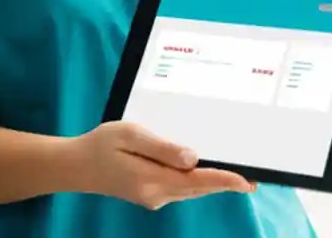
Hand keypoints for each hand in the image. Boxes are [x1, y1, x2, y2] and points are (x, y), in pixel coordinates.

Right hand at [72, 121, 254, 209]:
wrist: (77, 166)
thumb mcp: (130, 135)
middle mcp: (156, 194)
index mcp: (152, 180)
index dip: (224, 179)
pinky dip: (199, 181)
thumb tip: (192, 158)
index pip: (197, 180)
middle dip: (226, 182)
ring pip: (192, 189)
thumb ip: (162, 147)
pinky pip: (182, 188)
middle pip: (199, 187)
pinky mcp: (152, 194)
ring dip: (214, 183)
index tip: (246, 180)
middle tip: (255, 177)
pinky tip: (208, 173)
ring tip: (240, 176)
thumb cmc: (101, 145)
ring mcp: (154, 197)